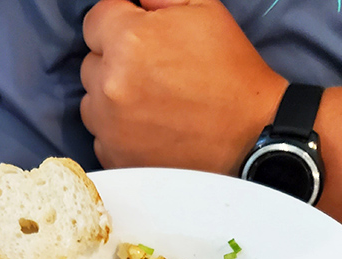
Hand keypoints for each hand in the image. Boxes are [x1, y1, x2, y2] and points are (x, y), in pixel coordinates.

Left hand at [81, 0, 286, 172]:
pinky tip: (149, 130)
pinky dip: (118, 134)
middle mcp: (110, 85)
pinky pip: (102, 138)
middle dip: (115, 63)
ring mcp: (111, 128)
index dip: (119, 25)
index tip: (141, 38)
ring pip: (92, 104)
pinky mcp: (117, 159)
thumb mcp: (203, 8)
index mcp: (128, 40)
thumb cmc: (230, 72)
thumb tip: (132, 0)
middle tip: (153, 74)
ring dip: (112, 101)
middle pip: (91, 65)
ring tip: (150, 104)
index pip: (94, 22)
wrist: (251, 135)